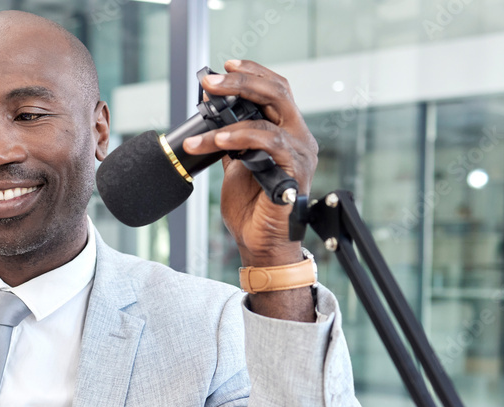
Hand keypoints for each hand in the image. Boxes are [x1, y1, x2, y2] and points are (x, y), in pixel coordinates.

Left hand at [183, 59, 317, 268]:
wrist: (259, 244)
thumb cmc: (251, 209)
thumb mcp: (236, 165)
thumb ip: (231, 140)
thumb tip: (211, 116)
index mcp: (286, 132)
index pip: (276, 89)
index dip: (252, 73)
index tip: (223, 67)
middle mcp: (298, 137)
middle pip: (278, 91)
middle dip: (241, 81)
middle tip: (210, 81)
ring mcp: (300, 152)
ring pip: (271, 114)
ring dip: (229, 116)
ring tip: (203, 123)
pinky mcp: (294, 169)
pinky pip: (269, 142)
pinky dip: (240, 137)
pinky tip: (217, 140)